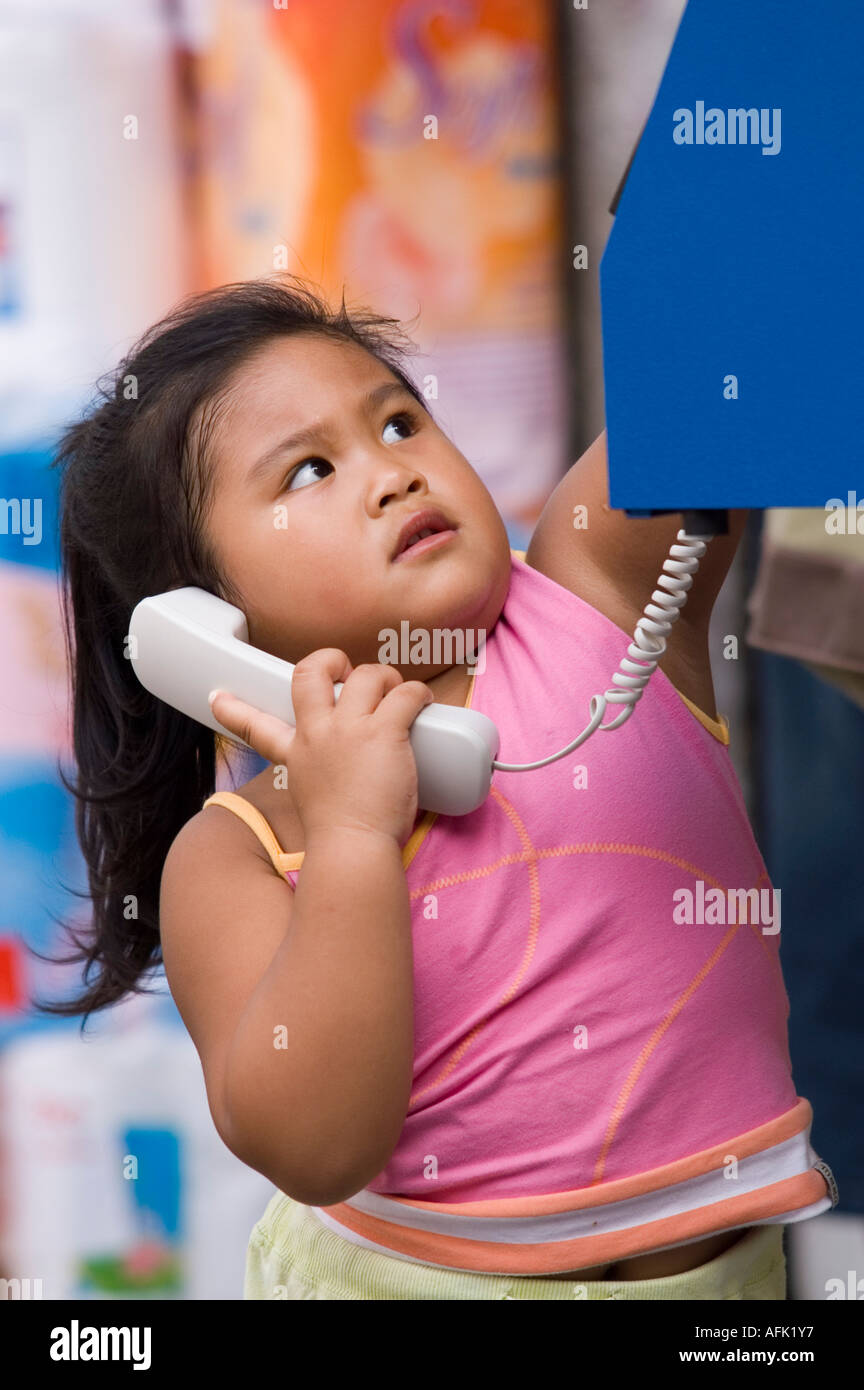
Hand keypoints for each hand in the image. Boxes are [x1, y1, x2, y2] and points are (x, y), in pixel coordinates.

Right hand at [208, 649, 433, 844]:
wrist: (352, 848)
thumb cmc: (341, 836)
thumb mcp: (312, 801)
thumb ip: (318, 780)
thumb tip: (338, 781)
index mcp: (296, 753)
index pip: (256, 725)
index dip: (234, 709)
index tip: (217, 697)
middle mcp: (317, 733)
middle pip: (311, 671)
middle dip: (332, 660)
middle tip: (352, 673)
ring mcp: (349, 730)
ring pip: (368, 675)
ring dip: (388, 678)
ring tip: (399, 696)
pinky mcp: (383, 733)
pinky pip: (405, 693)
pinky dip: (418, 693)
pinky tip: (423, 703)